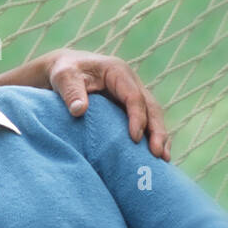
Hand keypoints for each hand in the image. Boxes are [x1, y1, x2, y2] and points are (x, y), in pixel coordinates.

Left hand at [42, 48, 170, 160]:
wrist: (65, 69)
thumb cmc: (64, 72)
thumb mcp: (63, 77)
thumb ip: (71, 92)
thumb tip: (79, 111)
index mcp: (118, 72)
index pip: (134, 96)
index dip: (137, 117)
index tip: (135, 138)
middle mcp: (131, 82)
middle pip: (151, 106)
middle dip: (157, 130)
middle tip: (158, 154)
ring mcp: (133, 94)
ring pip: (153, 115)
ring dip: (160, 136)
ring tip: (163, 159)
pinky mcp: (129, 106)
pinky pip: (147, 120)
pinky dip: (152, 136)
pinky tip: (156, 155)